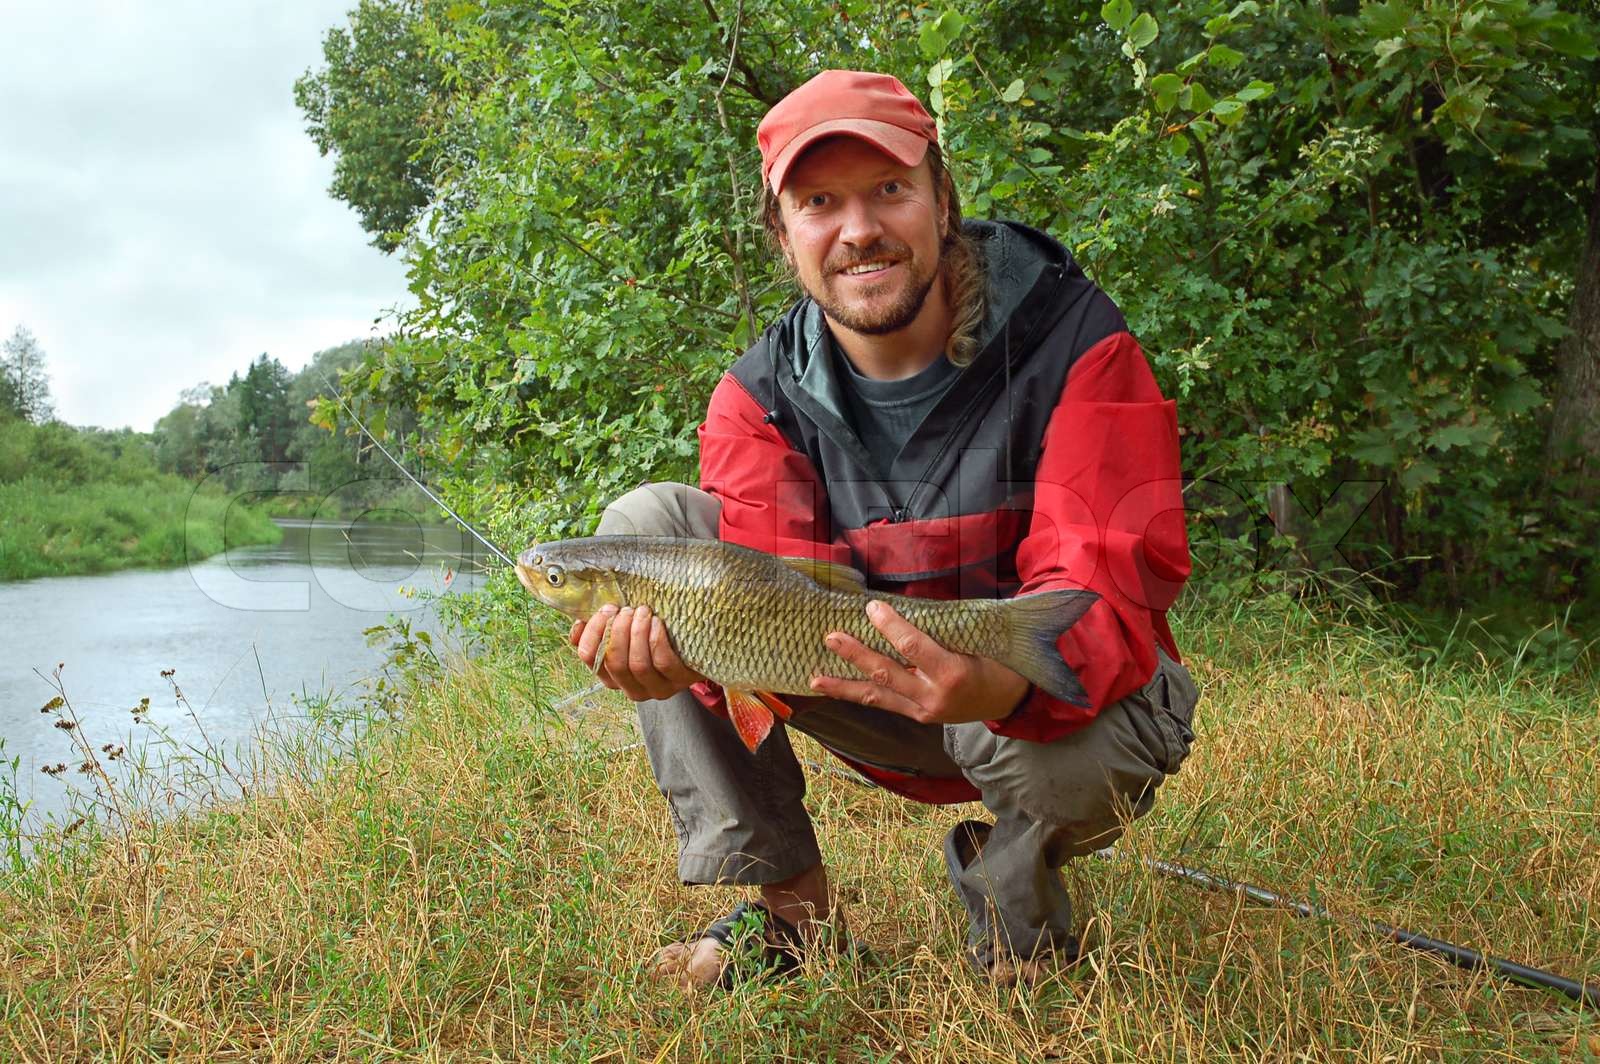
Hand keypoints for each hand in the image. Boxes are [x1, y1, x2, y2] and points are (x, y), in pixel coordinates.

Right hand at [570, 604, 706, 701]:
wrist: (695, 647)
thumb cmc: (654, 636)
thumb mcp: (626, 632)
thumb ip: (601, 629)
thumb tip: (579, 625)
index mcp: (612, 676)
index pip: (590, 657)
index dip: (593, 632)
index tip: (605, 610)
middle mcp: (632, 688)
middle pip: (615, 662)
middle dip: (617, 631)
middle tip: (627, 609)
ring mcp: (657, 688)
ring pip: (638, 664)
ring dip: (636, 633)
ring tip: (642, 611)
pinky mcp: (680, 681)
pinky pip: (663, 662)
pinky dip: (656, 640)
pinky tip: (657, 623)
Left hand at [809, 600, 1030, 723]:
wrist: (1013, 700)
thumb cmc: (999, 660)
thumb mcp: (979, 639)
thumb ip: (943, 628)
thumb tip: (904, 605)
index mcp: (953, 674)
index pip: (913, 647)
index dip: (891, 626)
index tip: (871, 607)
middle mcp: (934, 697)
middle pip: (887, 673)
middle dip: (856, 654)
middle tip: (831, 637)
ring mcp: (924, 711)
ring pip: (878, 696)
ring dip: (844, 686)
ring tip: (815, 678)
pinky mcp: (918, 717)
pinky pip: (884, 704)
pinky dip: (859, 696)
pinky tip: (836, 689)